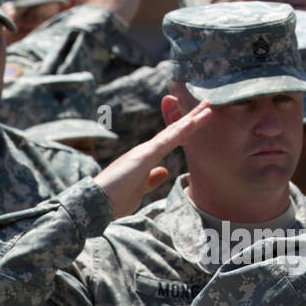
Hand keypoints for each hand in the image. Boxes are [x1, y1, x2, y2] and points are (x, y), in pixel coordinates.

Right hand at [95, 100, 210, 217]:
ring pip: (174, 132)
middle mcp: (146, 151)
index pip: (170, 141)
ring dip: (192, 119)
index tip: (198, 120)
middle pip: (174, 132)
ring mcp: (145, 151)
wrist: (96, 202)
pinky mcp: (144, 156)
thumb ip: (151, 180)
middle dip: (192, 118)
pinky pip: (168, 140)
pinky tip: (194, 121)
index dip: (185, 130)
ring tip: (209, 106)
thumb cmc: (114, 200)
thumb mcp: (139, 190)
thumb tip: (164, 171)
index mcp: (145, 159)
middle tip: (208, 103)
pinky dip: (182, 130)